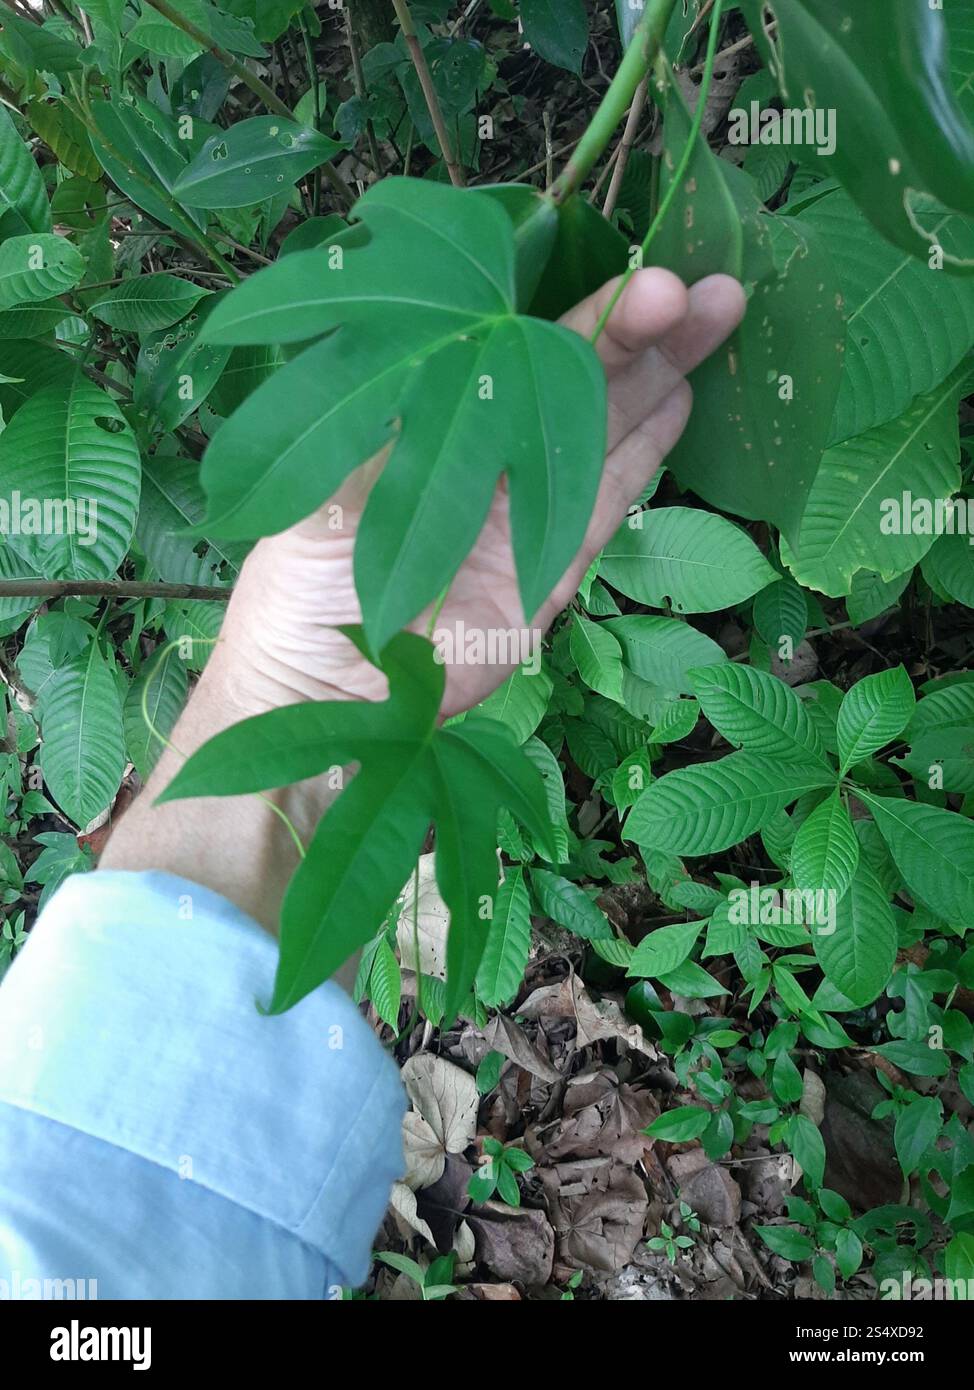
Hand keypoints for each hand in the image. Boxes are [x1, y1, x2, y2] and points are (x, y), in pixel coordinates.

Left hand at [100, 268, 743, 933]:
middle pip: (574, 379)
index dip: (577, 316)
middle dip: (639, 329)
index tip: (639, 277)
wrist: (329, 699)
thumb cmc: (301, 594)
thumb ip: (363, 435)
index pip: (513, 352)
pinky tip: (686, 393)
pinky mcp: (554, 563)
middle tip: (709, 288)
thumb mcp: (315, 500)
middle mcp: (483, 452)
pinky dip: (649, 445)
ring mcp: (523, 506)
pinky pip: (609, 493)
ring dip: (663, 370)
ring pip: (605, 424)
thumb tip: (381, 349)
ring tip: (722, 312)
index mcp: (427, 421)